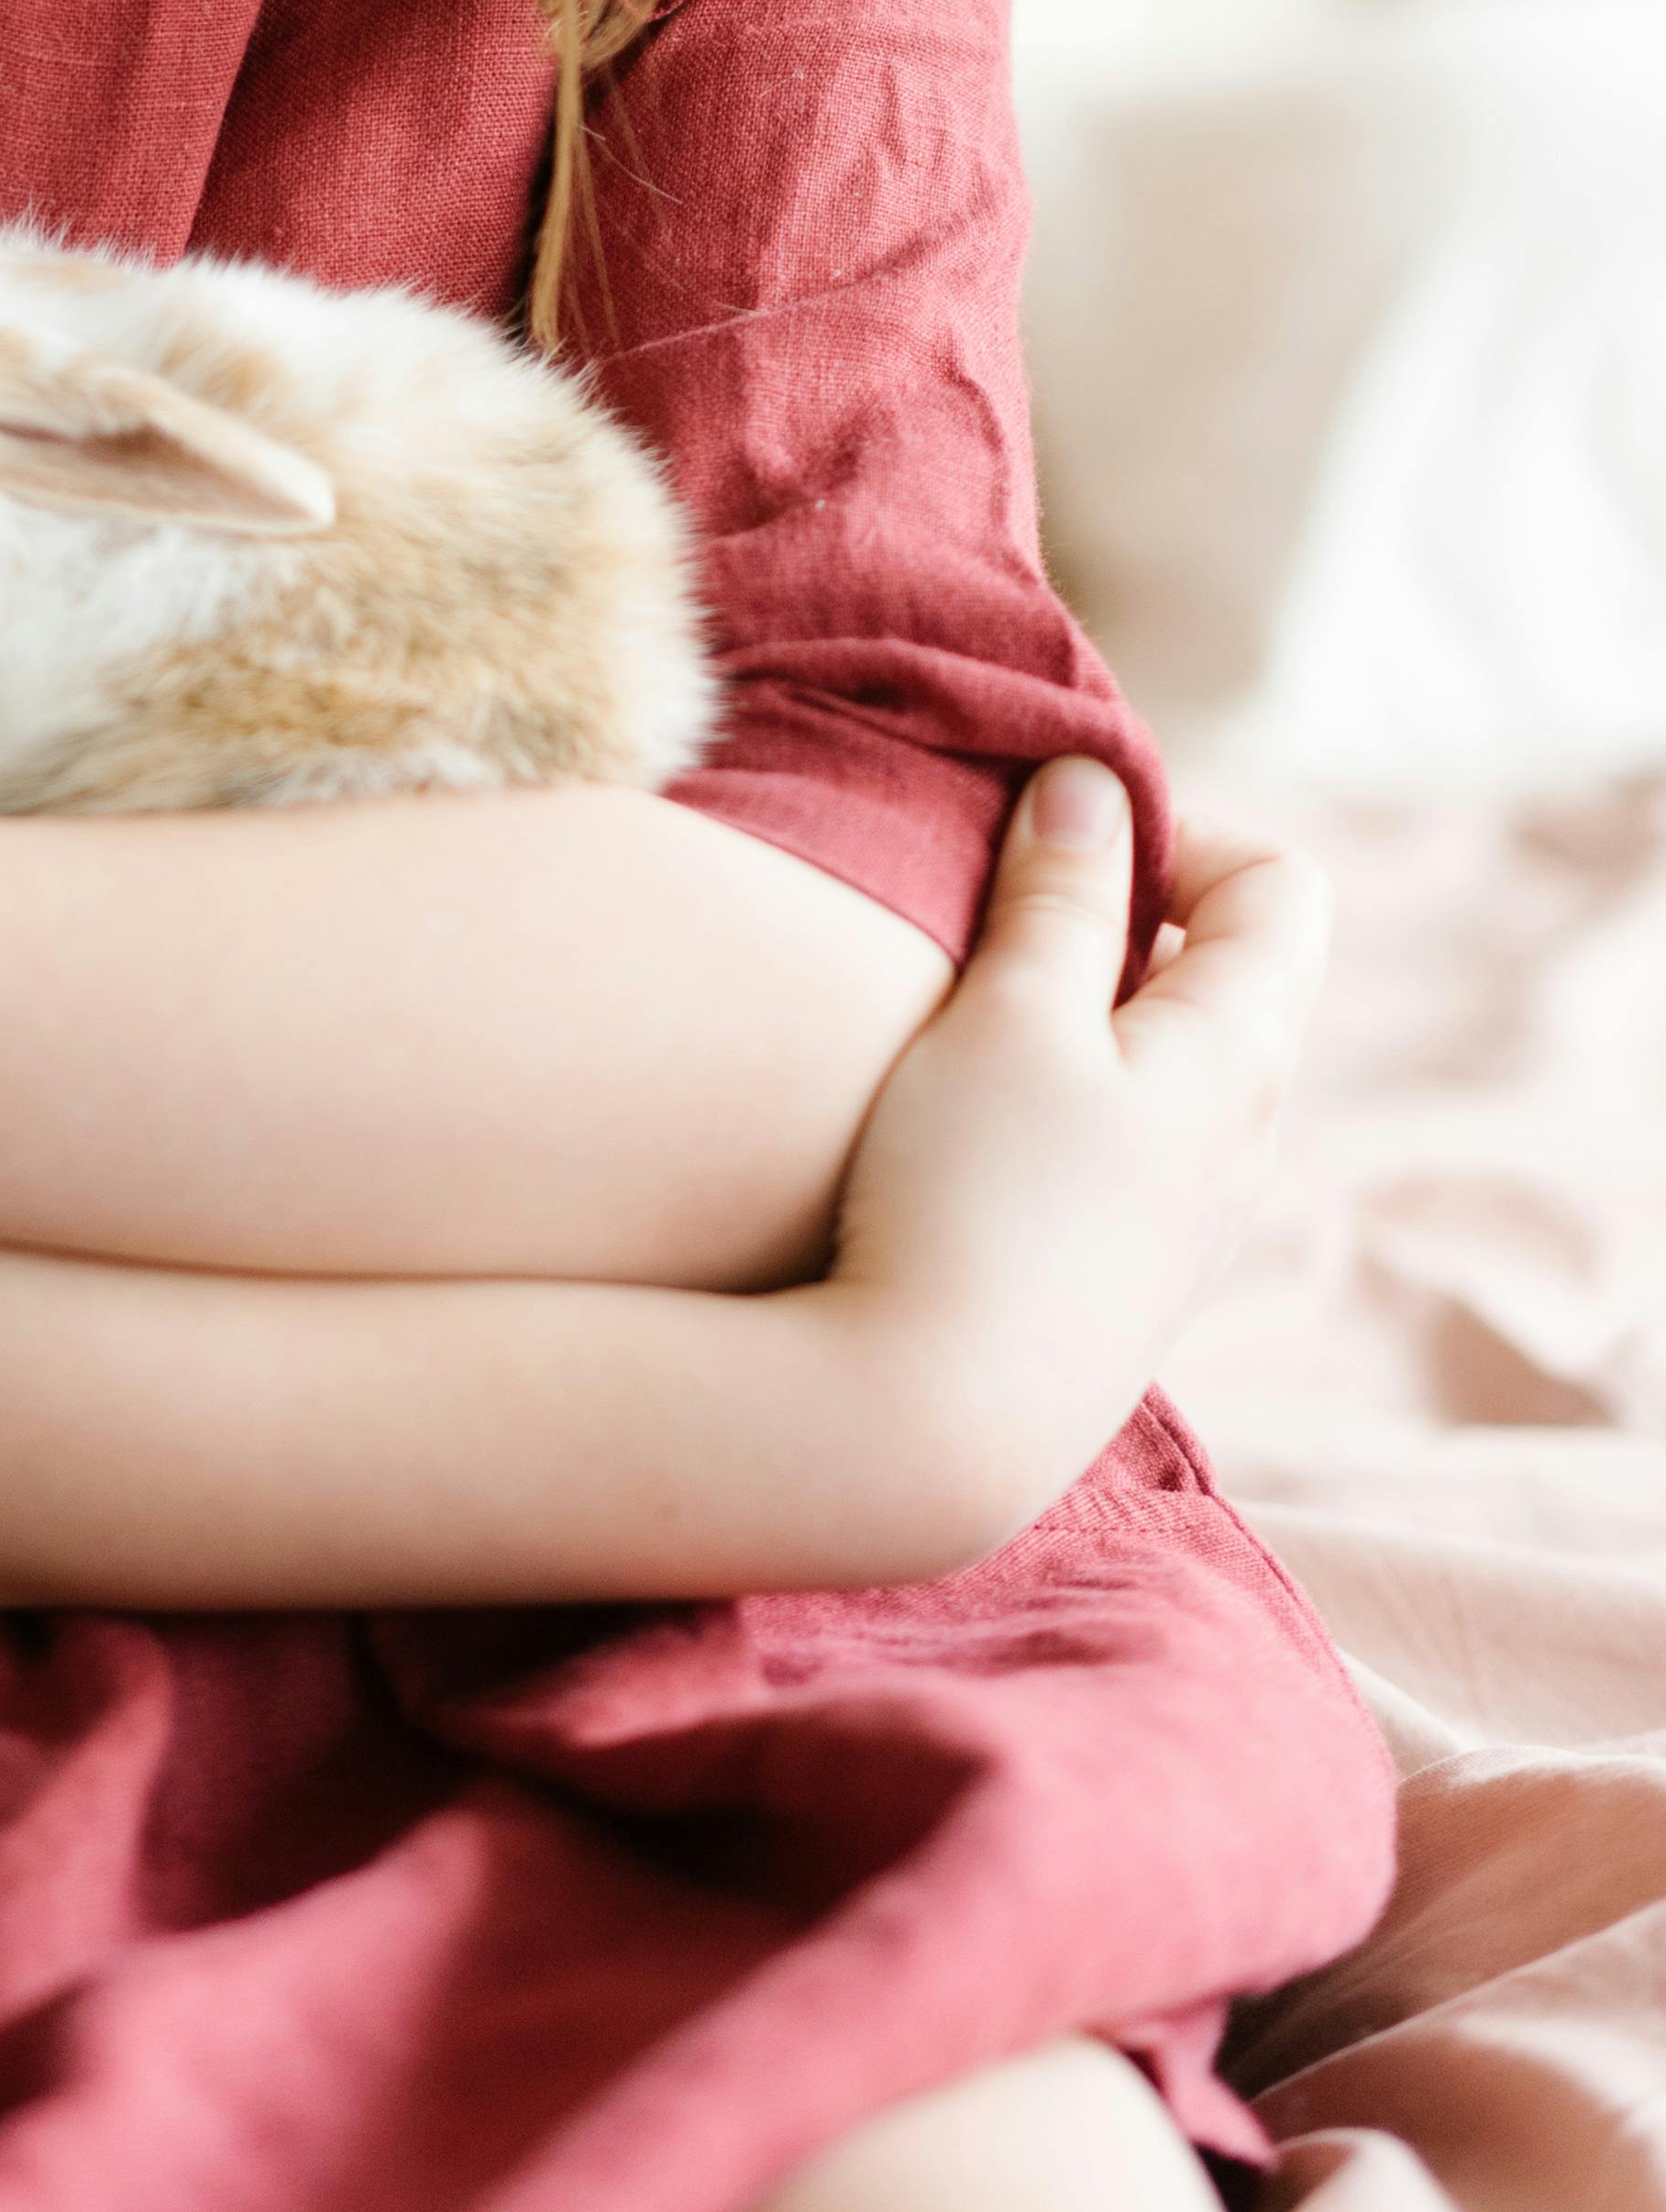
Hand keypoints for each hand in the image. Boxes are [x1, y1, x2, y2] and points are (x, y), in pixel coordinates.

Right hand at [827, 763, 1330, 1548]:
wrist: (930, 1425)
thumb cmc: (971, 1199)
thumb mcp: (1011, 1013)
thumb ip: (1063, 893)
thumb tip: (1091, 786)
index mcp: (1244, 1053)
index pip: (1280, 884)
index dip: (1177, 831)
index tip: (1059, 848)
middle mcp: (1245, 1136)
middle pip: (1226, 967)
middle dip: (1119, 911)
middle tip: (999, 917)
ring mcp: (1188, 1215)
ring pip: (1166, 1055)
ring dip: (1082, 1004)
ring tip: (973, 1015)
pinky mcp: (1124, 1269)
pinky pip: (1125, 1134)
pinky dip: (1064, 1087)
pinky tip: (974, 1120)